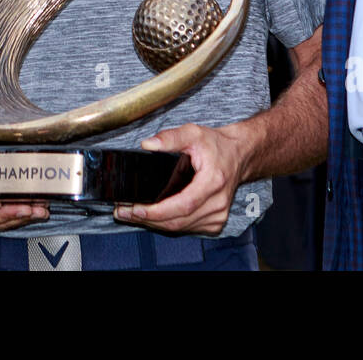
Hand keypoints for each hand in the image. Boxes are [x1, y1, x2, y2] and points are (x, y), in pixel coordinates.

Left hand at [114, 123, 245, 235]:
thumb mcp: (193, 133)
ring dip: (155, 224)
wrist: (238, 155)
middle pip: (178, 221)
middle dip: (148, 219)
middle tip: (124, 212)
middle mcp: (218, 203)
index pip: (183, 205)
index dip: (158, 211)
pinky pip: (187, 228)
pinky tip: (154, 216)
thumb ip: (170, 137)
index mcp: (213, 181)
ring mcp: (218, 215)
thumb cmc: (216, 145)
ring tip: (133, 214)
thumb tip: (147, 145)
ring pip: (180, 228)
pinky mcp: (215, 222)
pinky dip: (168, 224)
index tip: (136, 209)